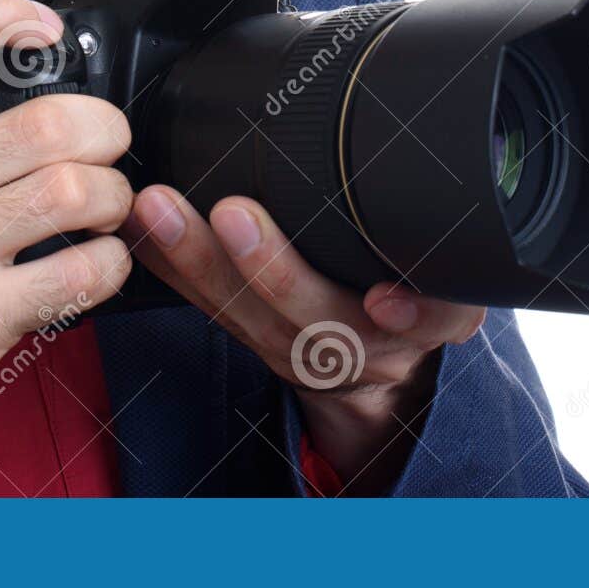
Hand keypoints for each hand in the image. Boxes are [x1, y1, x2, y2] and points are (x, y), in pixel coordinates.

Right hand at [0, 0, 135, 495]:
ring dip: (112, 196)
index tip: (43, 27)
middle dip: (106, 127)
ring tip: (103, 204)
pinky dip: (109, 262)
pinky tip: (94, 260)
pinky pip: (80, 270)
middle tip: (108, 141)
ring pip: (73, 191)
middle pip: (44, 119)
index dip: (0, 12)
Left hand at [123, 186, 484, 493]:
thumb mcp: (452, 292)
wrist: (377, 378)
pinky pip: (205, 309)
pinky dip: (169, 271)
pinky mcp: (249, 336)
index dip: (413, 313)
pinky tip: (136, 233)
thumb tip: (433, 220)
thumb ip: (447, 274)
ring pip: (244, 317)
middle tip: (234, 214)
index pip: (430, 321)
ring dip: (196, 261)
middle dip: (272, 270)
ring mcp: (296, 348)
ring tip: (159, 210)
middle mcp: (357, 346)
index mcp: (424, 324)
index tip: (388, 300)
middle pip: (315, 319)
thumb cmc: (408, 301)